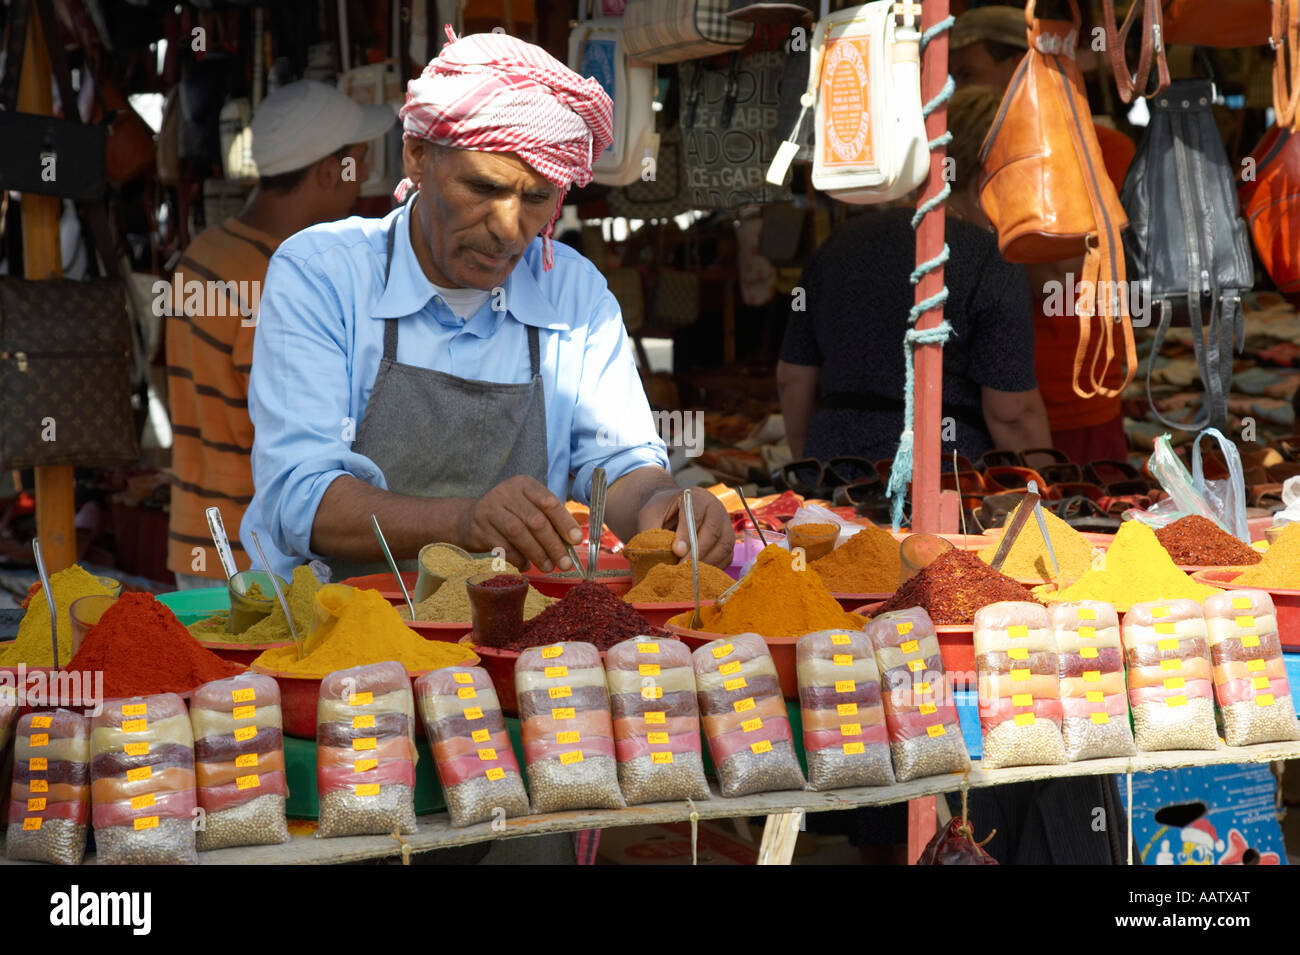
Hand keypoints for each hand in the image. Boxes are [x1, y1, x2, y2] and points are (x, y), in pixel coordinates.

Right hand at [458, 476, 581, 571]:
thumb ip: (549, 518)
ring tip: (548, 567)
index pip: (549, 502)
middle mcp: (506, 493)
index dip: (564, 522)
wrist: (469, 518)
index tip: (576, 540)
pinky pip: (503, 547)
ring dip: (537, 554)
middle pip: (535, 520)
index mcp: (524, 484)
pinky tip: (526, 566)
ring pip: (519, 534)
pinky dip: (518, 559)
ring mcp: (490, 509)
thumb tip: (572, 541)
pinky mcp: (479, 528)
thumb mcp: (528, 506)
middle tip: (565, 562)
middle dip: (553, 544)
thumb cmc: (509, 513)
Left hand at [640, 488, 732, 567]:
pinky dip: (715, 567)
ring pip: (724, 545)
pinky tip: (699, 573)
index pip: (695, 514)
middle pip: (713, 532)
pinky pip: (727, 556)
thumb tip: (653, 559)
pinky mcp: (728, 540)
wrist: (672, 510)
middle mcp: (715, 508)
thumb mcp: (649, 516)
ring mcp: (725, 524)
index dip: (687, 534)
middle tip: (681, 568)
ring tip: (689, 573)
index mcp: (695, 496)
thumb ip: (650, 533)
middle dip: (697, 553)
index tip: (676, 551)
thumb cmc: (661, 512)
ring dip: (707, 563)